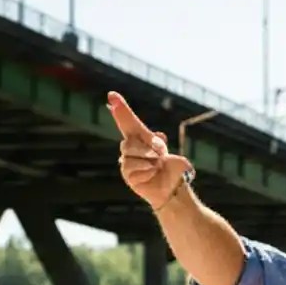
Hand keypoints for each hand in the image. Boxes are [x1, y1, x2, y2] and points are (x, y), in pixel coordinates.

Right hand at [108, 91, 194, 207]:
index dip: (121, 109)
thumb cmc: (173, 171)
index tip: (112, 95)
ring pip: (130, 154)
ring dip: (148, 162)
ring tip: (156, 168)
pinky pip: (132, 168)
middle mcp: (132, 148)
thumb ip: (163, 145)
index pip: (129, 122)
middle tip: (160, 157)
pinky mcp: (127, 175)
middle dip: (148, 147)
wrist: (172, 190)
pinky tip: (150, 177)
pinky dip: (146, 172)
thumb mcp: (173, 153)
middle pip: (129, 141)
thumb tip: (158, 136)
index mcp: (142, 138)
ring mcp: (127, 161)